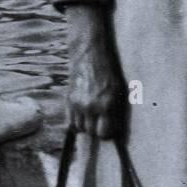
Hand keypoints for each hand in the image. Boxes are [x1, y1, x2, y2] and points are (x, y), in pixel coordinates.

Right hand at [65, 4, 125, 137]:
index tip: (111, 128)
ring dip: (87, 126)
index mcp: (107, 103)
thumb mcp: (117, 89)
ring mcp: (77, 104)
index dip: (108, 132)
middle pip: (92, 133)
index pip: (105, 133)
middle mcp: (91, 106)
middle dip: (98, 129)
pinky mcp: (68, 100)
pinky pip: (70, 122)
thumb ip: (115, 109)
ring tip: (93, 117)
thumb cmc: (108, 70)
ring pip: (80, 128)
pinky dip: (76, 122)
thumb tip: (114, 128)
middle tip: (103, 121)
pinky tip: (83, 116)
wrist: (89, 54)